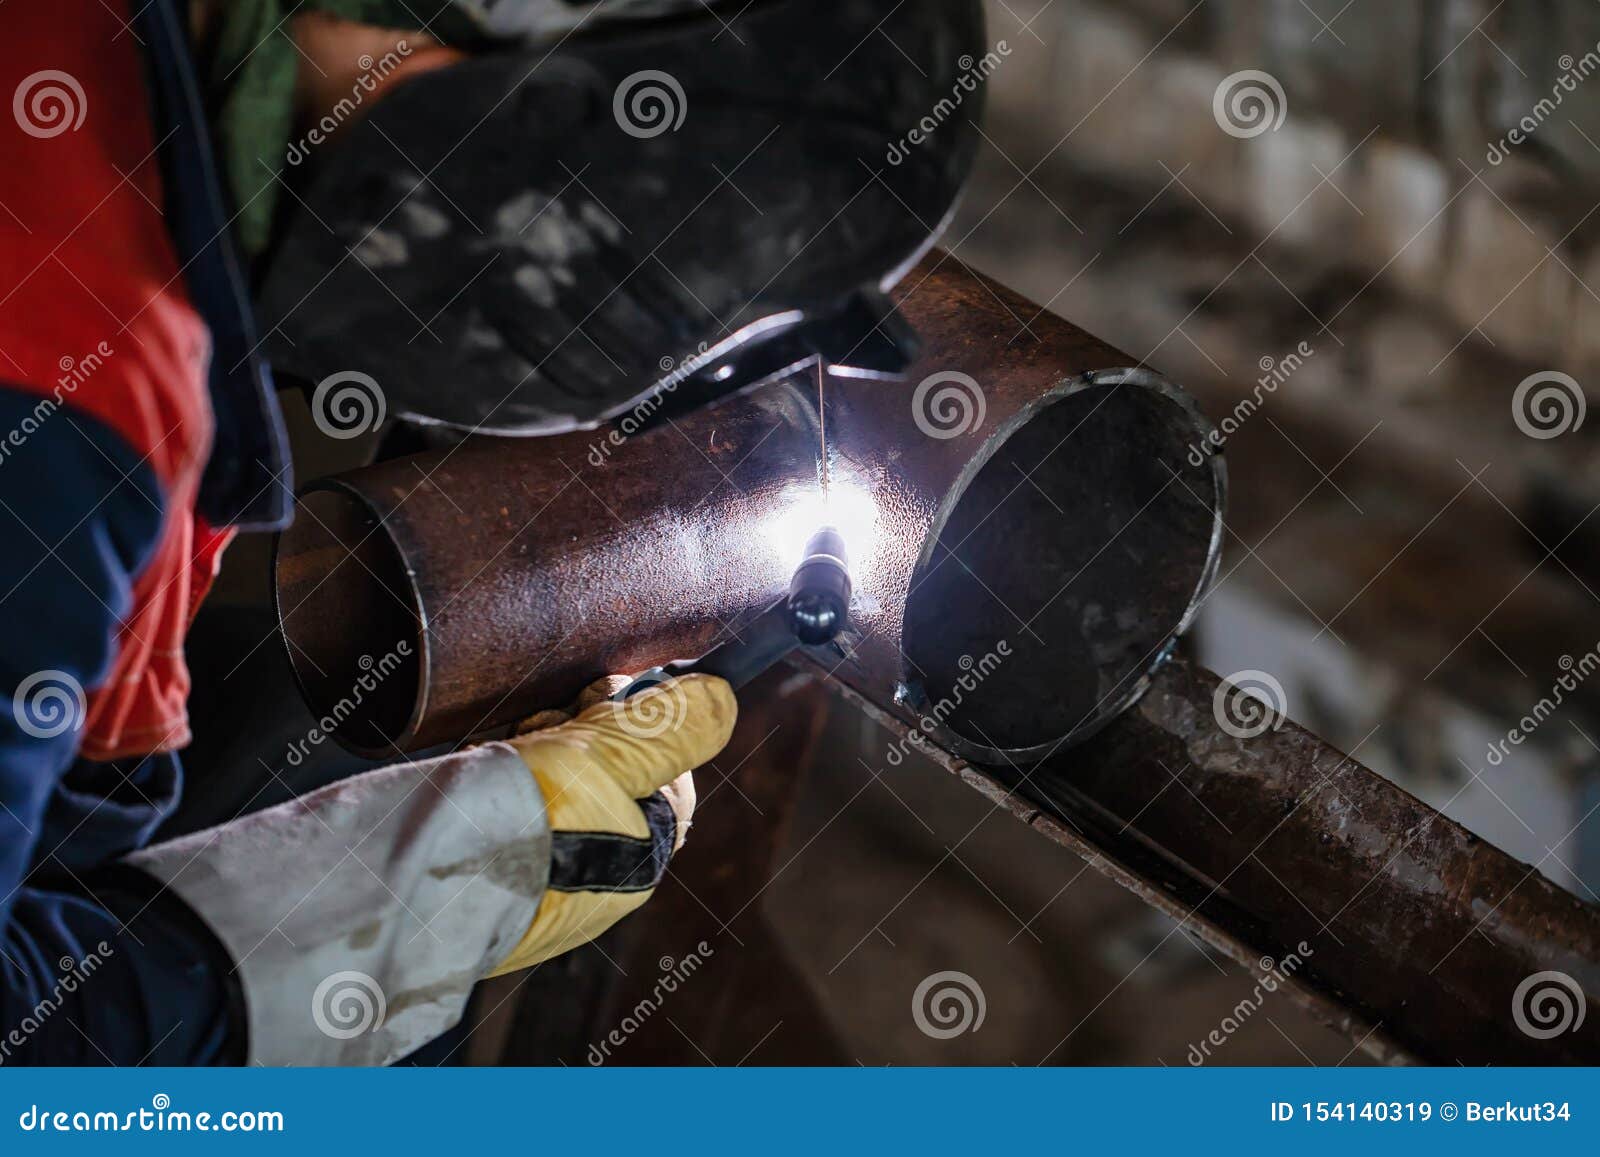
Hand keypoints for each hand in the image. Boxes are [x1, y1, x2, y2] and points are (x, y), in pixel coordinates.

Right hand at [487, 674, 735, 973]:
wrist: (429, 872)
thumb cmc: (533, 818)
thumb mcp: (617, 757)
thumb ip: (672, 727)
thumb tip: (722, 699)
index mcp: (641, 857)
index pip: (659, 766)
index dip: (635, 719)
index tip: (603, 696)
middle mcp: (596, 875)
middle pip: (605, 768)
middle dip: (579, 732)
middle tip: (552, 726)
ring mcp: (539, 874)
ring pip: (554, 778)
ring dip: (537, 746)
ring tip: (514, 749)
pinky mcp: (487, 866)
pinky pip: (507, 800)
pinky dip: (498, 773)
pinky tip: (483, 767)